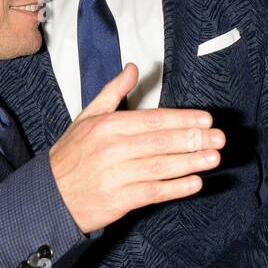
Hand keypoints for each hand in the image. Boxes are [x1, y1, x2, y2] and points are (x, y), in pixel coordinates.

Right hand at [49, 63, 225, 233]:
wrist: (48, 195)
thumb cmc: (72, 155)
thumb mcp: (87, 117)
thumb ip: (113, 91)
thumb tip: (133, 67)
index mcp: (107, 126)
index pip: (153, 119)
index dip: (182, 119)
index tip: (206, 119)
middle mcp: (112, 149)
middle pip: (161, 142)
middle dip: (193, 140)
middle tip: (219, 138)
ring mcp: (116, 175)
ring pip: (161, 167)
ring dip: (191, 162)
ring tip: (215, 157)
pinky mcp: (118, 200)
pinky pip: (153, 192)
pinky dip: (176, 188)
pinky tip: (196, 183)